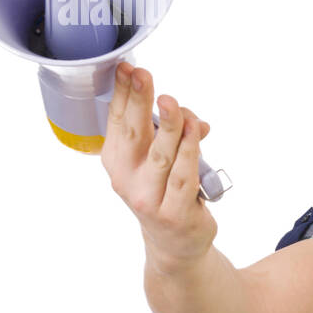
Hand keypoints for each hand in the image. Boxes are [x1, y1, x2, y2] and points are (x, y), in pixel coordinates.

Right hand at [102, 62, 215, 274]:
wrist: (175, 244)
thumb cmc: (167, 192)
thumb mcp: (163, 161)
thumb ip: (175, 136)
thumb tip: (195, 121)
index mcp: (117, 161)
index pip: (118, 122)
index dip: (122, 94)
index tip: (126, 67)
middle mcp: (126, 179)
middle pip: (134, 134)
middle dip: (138, 101)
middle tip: (143, 74)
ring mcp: (148, 198)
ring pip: (161, 155)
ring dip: (168, 126)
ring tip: (171, 102)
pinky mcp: (174, 212)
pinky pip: (183, 176)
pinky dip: (190, 151)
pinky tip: (195, 131)